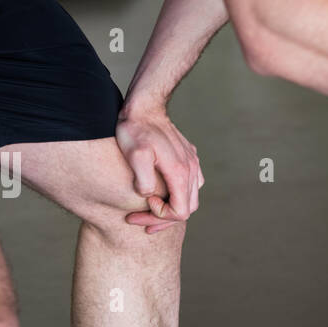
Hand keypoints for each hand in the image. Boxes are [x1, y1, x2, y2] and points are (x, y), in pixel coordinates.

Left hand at [115, 100, 204, 233]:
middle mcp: (190, 168)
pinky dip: (178, 194)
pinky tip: (162, 191)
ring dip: (172, 207)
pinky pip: (192, 183)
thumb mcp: (135, 156)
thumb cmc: (135, 131)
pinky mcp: (188, 156)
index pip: (181, 211)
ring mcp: (192, 161)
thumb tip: (148, 196)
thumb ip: (144, 179)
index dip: (160, 215)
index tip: (143, 203)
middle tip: (139, 219)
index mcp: (179, 171)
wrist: (144, 107)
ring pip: (192, 197)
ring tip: (149, 210)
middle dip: (164, 218)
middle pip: (188, 208)